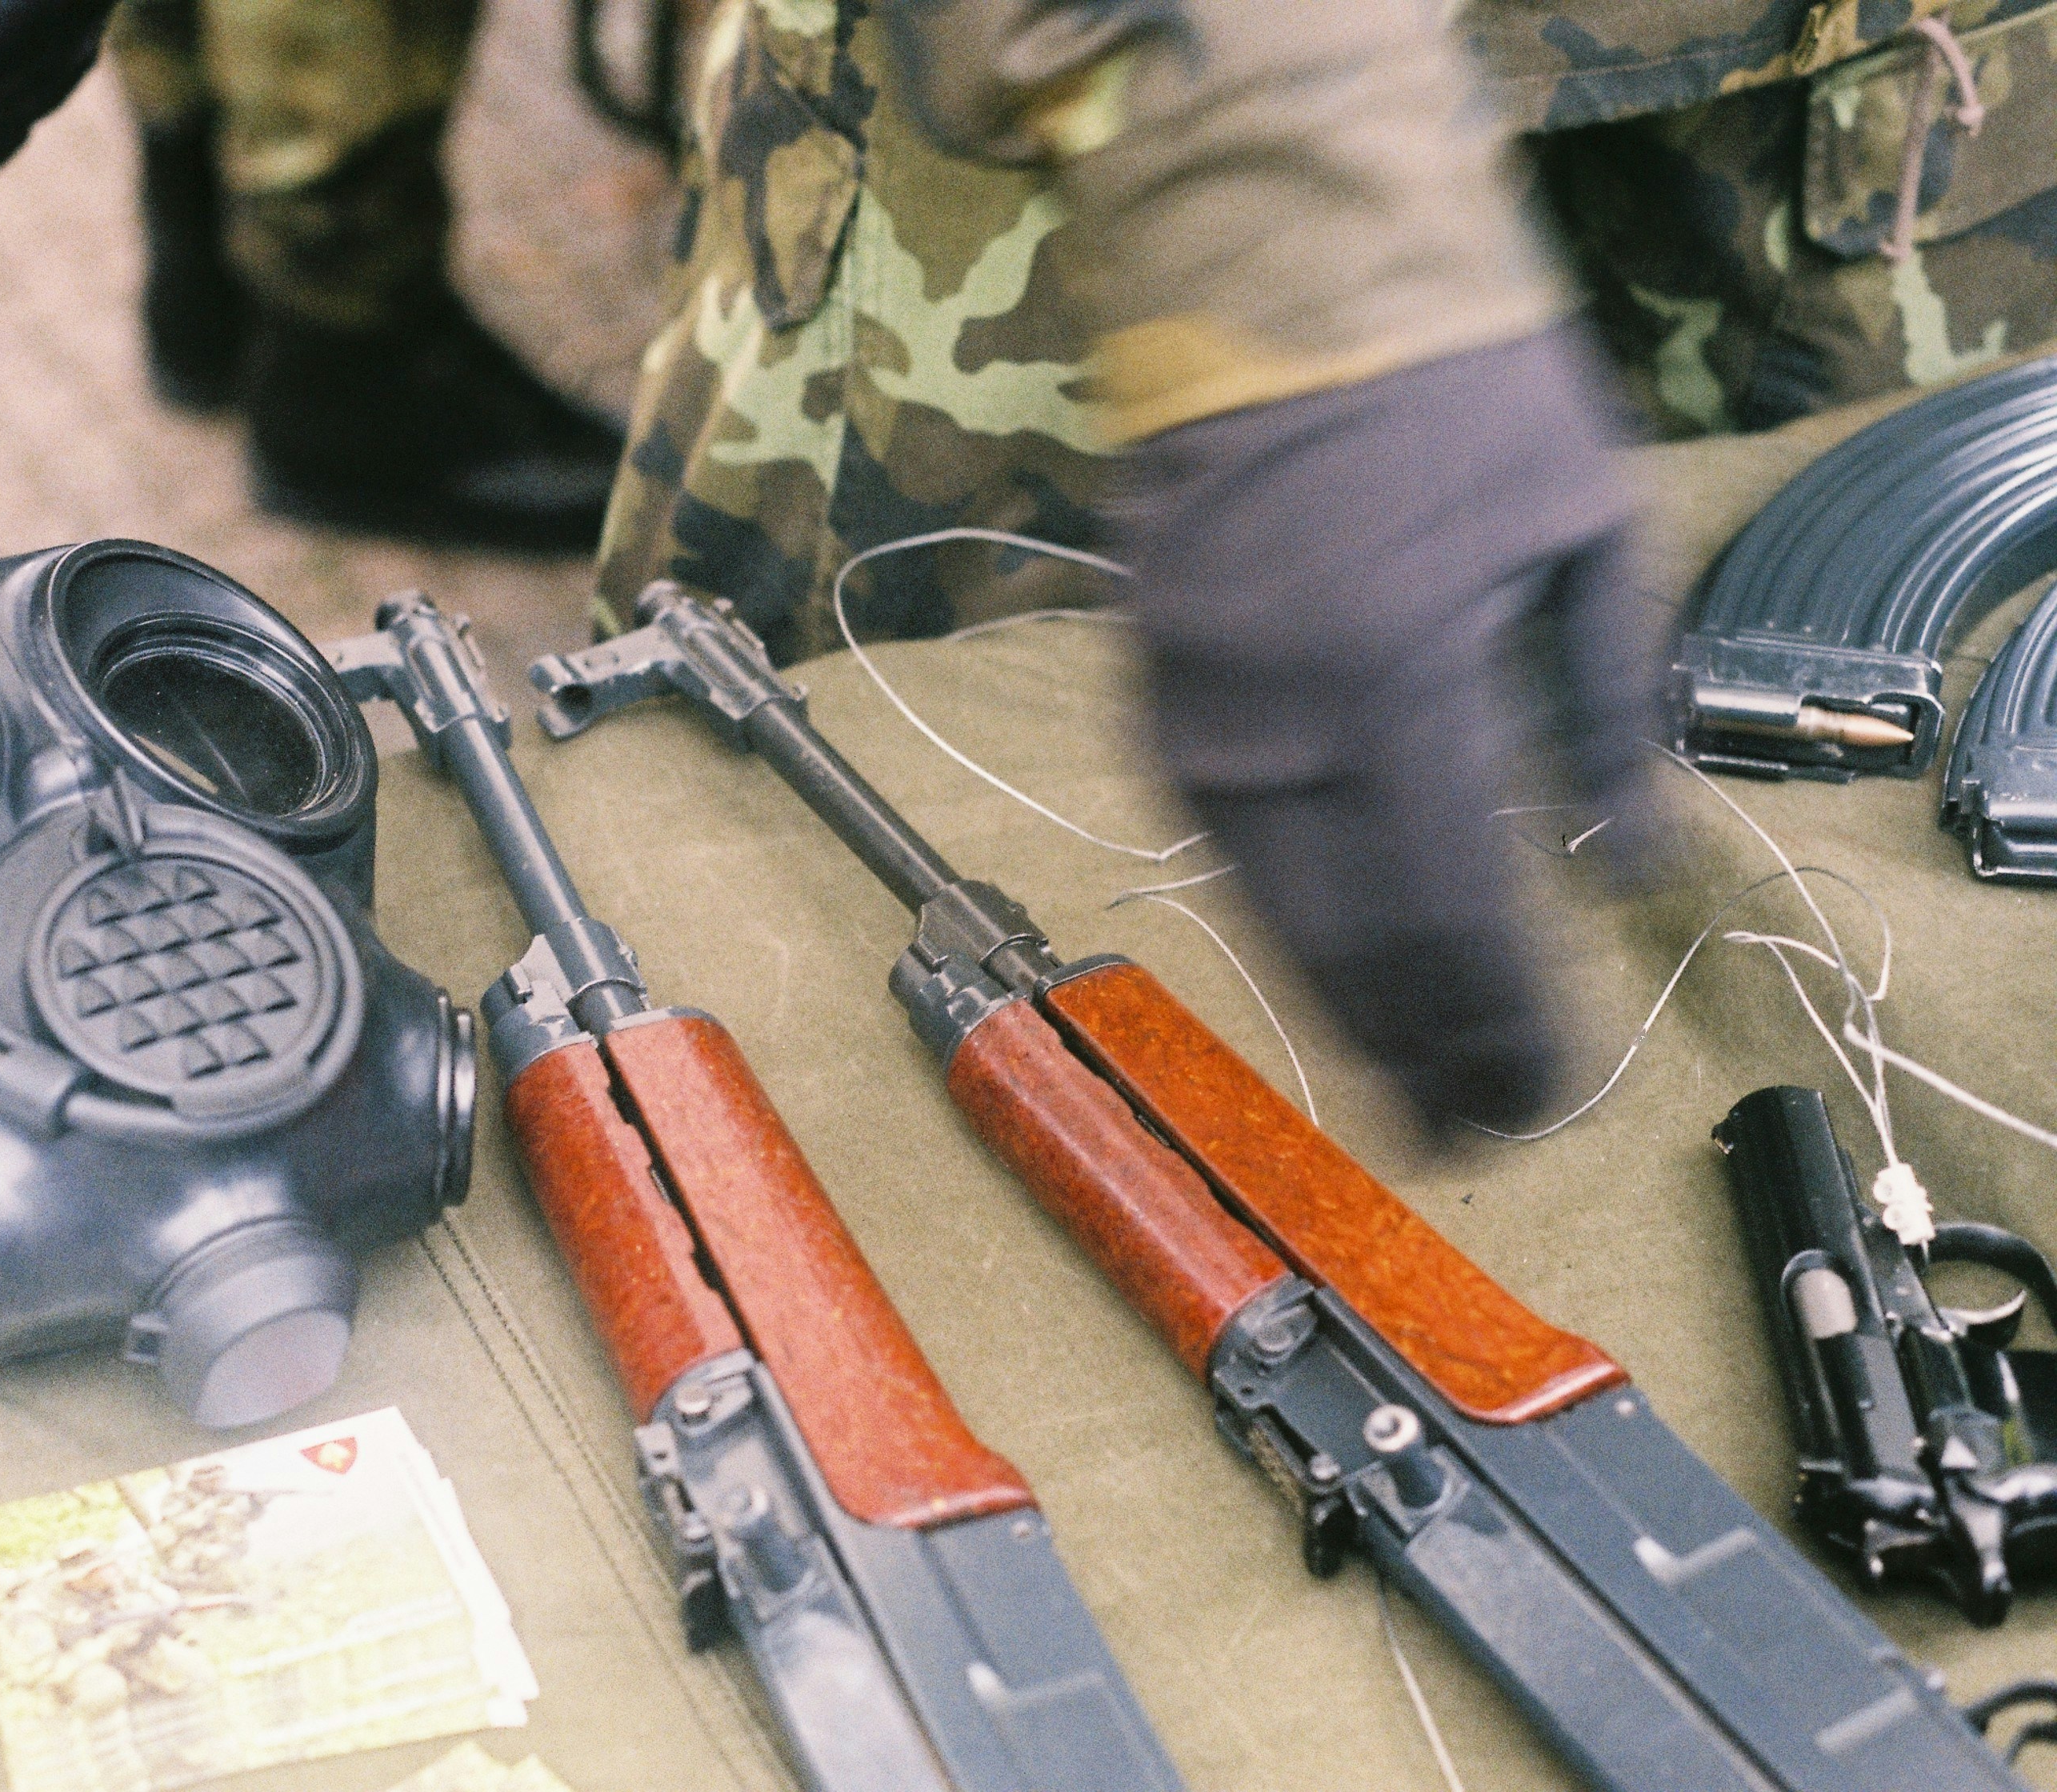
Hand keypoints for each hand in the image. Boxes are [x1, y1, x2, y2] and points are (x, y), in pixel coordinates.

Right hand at [1107, 326, 1667, 1138]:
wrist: (1267, 278)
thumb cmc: (1448, 383)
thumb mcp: (1586, 525)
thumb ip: (1613, 708)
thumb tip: (1633, 865)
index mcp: (1393, 682)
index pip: (1454, 916)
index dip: (1498, 1028)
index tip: (1541, 1102)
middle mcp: (1275, 725)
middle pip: (1353, 945)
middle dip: (1421, 1050)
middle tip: (1474, 1131)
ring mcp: (1194, 714)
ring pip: (1270, 912)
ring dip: (1345, 1008)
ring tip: (1406, 1079)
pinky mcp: (1154, 694)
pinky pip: (1222, 845)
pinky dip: (1285, 921)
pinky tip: (1330, 962)